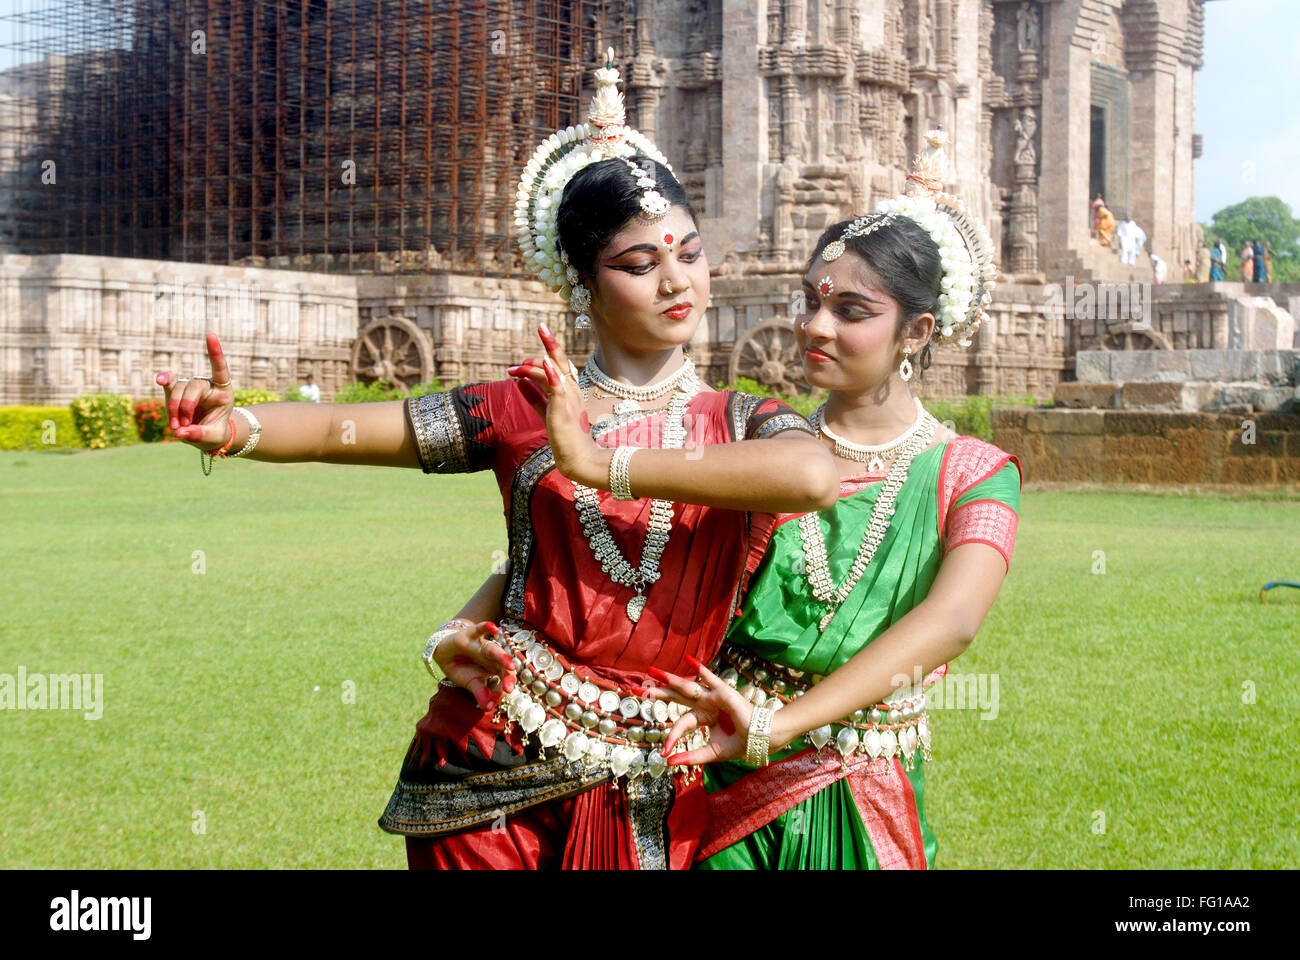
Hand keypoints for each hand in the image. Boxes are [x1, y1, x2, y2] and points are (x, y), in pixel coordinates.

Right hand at [155, 332, 234, 450]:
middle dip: (185, 406)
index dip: (215, 353)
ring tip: (176, 428)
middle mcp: (208, 386)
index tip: (210, 335)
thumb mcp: (214, 437)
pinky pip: (170, 382)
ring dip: (174, 408)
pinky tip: (160, 380)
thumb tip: (180, 433)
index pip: (220, 370)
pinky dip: (164, 380)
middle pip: (193, 387)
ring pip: (178, 389)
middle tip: (182, 426)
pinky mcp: (177, 390)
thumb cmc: (215, 433)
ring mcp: (191, 387)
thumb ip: (200, 434)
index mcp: (223, 392)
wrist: (206, 435)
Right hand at [432, 621, 516, 711]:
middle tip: (508, 688)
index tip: (498, 700)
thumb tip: (488, 708)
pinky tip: (494, 628)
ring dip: (501, 657)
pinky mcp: (471, 634)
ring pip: (494, 649)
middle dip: (507, 676)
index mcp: (496, 668)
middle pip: (503, 665)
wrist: (446, 653)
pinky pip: (480, 629)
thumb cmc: (463, 669)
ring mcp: (482, 644)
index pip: (505, 678)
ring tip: (510, 665)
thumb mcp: (472, 683)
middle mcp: (493, 656)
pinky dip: (487, 627)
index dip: (504, 688)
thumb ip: (481, 694)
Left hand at [507, 323, 603, 485]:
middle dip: (551, 343)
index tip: (530, 346)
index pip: (558, 366)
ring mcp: (569, 400)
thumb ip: (533, 396)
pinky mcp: (564, 410)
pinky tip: (542, 363)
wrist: (578, 459)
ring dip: (536, 364)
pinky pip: (558, 388)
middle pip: (561, 361)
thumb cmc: (565, 437)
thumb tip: (518, 382)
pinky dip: (550, 375)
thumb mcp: (546, 412)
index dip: (547, 352)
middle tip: (540, 326)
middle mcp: (572, 391)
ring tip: (516, 367)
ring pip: (554, 372)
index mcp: (569, 391)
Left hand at [645, 656, 754, 766]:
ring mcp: (714, 697)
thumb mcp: (712, 752)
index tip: (664, 753)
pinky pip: (711, 679)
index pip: (681, 723)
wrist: (762, 740)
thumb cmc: (741, 743)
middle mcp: (706, 704)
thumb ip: (691, 756)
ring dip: (671, 680)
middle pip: (677, 697)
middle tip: (636, 689)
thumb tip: (668, 762)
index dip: (671, 736)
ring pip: (688, 688)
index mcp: (704, 716)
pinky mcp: (724, 694)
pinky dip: (702, 670)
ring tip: (653, 672)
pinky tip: (690, 660)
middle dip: (657, 693)